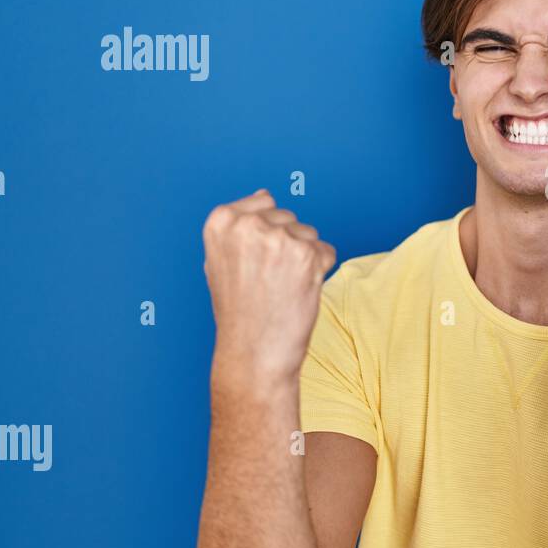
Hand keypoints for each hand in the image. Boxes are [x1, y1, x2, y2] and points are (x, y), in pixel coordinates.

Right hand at [202, 189, 336, 388]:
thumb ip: (240, 224)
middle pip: (289, 217)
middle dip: (286, 245)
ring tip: (281, 287)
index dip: (265, 236)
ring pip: (309, 234)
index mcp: (221, 220)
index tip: (254, 263)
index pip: (264, 202)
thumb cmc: (238, 310)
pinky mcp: (307, 256)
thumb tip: (264, 194)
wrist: (252, 353)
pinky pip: (327, 251)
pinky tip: (298, 292)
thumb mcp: (220, 260)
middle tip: (268, 280)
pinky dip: (320, 271)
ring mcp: (279, 239)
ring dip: (304, 258)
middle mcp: (248, 225)